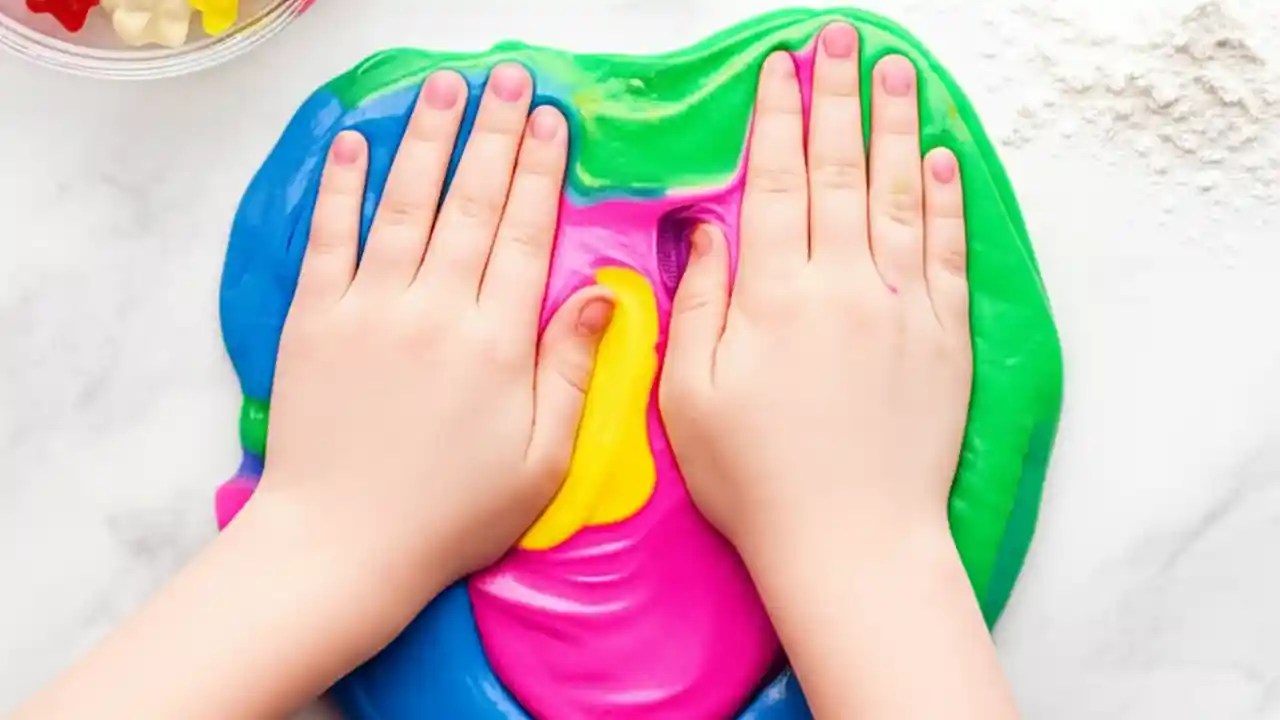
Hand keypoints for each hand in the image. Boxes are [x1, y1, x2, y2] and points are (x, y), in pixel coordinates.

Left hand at [13, 66, 614, 719]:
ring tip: (449, 88)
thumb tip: (598, 296)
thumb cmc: (453, 512)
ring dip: (430, 141)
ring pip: (406, 205)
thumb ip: (570, 370)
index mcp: (496, 341)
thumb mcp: (541, 458)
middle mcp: (435, 308)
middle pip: (472, 204)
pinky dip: (341, 187)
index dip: (541, 172)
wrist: (343, 545)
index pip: (525, 234)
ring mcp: (370, 308)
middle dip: (495, 136)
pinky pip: (329, 238)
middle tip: (511, 80)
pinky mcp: (316, 320)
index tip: (553, 122)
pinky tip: (355, 142)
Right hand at [660, 25, 1016, 718]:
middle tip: (839, 39)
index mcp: (774, 296)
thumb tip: (705, 229)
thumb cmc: (755, 480)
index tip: (779, 69)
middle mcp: (844, 286)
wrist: (850, 542)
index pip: (777, 183)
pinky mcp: (944, 339)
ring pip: (900, 194)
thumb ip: (695, 304)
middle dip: (837, 97)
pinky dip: (945, 200)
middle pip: (841, 170)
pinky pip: (946, 251)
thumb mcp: (688, 397)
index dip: (777, 119)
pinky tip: (940, 160)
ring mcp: (903, 308)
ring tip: (895, 69)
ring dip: (896, 126)